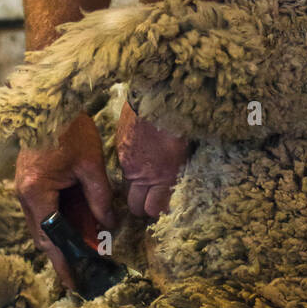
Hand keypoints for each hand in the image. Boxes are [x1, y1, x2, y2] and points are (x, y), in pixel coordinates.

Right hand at [15, 113, 116, 289]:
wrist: (49, 101)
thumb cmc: (69, 129)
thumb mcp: (90, 164)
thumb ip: (99, 198)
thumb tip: (108, 225)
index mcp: (37, 192)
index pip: (51, 238)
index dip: (63, 261)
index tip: (74, 282)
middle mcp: (25, 195)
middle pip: (42, 236)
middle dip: (62, 255)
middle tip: (81, 274)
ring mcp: (24, 188)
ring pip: (41, 225)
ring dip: (60, 239)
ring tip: (83, 254)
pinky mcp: (29, 181)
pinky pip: (43, 211)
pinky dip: (58, 222)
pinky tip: (76, 227)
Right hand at [116, 101, 190, 218]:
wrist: (160, 96)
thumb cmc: (180, 121)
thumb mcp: (186, 152)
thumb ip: (177, 172)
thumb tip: (175, 184)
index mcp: (163, 175)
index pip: (153, 209)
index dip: (157, 211)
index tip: (164, 207)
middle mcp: (142, 173)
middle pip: (135, 206)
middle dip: (142, 206)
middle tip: (152, 199)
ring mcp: (128, 161)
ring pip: (127, 185)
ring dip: (136, 185)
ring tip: (147, 175)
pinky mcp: (119, 147)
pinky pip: (123, 165)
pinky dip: (130, 165)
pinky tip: (140, 154)